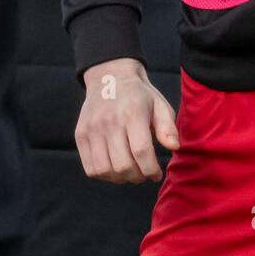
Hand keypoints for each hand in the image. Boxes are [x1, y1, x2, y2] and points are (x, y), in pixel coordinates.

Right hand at [75, 58, 178, 183]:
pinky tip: (114, 168)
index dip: (151, 169)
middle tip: (144, 174)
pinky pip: (90, 167)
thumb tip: (174, 147)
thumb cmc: (140, 96)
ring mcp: (92, 129)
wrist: (110, 77)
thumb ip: (168, 127)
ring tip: (130, 172)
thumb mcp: (159, 105)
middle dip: (137, 177)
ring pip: (104, 170)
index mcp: (133, 113)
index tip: (156, 174)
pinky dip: (104, 174)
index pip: (141, 151)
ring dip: (120, 178)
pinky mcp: (80, 135)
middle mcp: (109, 121)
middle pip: (122, 165)